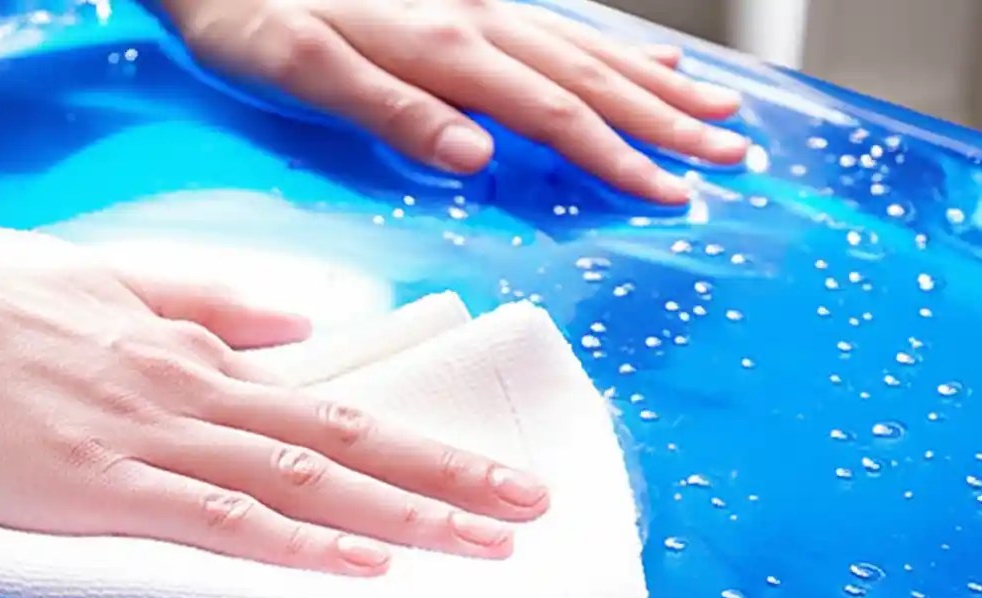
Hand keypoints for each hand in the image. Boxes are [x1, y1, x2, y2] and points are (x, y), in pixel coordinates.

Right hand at [0, 226, 549, 575]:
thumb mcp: (112, 285)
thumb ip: (208, 304)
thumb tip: (290, 326)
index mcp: (196, 358)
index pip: (328, 409)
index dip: (409, 447)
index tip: (474, 470)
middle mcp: (198, 395)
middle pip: (345, 443)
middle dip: (444, 481)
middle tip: (526, 508)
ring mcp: (157, 440)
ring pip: (307, 480)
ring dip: (401, 516)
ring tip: (480, 543)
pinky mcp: (105, 485)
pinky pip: (224, 519)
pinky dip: (301, 543)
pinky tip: (360, 565)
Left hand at [163, 0, 748, 203]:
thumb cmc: (246, 13)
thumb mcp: (300, 69)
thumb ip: (391, 111)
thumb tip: (476, 156)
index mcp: (441, 47)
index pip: (551, 113)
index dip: (618, 158)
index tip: (676, 195)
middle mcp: (471, 18)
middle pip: (589, 77)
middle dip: (665, 122)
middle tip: (734, 154)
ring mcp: (473, 2)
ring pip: (585, 46)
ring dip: (653, 83)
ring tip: (715, 107)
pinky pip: (557, 22)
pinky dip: (610, 44)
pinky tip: (643, 54)